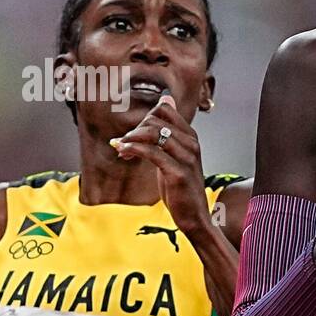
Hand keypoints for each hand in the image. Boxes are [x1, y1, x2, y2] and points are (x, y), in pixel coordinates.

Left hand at [111, 95, 211, 234]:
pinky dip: (133, 149)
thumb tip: (165, 98)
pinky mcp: (178, 172)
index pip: (165, 109)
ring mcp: (186, 158)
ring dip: (130, 138)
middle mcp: (191, 144)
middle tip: (124, 144)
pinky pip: (151, 152)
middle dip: (134, 130)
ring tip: (121, 149)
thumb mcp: (176, 155)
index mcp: (191, 137)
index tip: (135, 134)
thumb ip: (168, 132)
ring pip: (152, 133)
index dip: (145, 118)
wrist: (194, 216)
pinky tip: (124, 153)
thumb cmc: (182, 188)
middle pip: (155, 120)